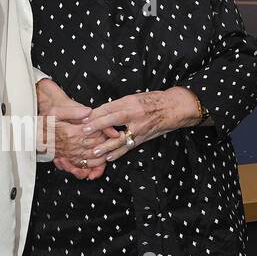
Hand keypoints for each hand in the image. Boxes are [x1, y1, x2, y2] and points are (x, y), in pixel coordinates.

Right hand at [36, 78, 113, 176]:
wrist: (33, 135)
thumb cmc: (45, 122)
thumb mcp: (56, 111)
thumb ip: (73, 111)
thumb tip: (88, 111)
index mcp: (71, 132)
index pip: (94, 132)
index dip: (106, 131)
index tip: (115, 130)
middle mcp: (72, 145)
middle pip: (97, 146)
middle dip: (108, 144)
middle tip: (119, 141)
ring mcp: (71, 155)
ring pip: (93, 158)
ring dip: (104, 156)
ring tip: (113, 151)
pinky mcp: (69, 160)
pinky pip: (84, 166)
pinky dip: (94, 166)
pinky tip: (101, 162)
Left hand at [82, 87, 201, 161]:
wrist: (173, 107)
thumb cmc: (153, 100)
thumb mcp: (134, 97)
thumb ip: (118, 105)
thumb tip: (100, 112)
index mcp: (130, 102)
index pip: (109, 107)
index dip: (96, 113)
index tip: (83, 117)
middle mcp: (134, 114)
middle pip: (112, 120)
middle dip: (97, 126)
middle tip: (84, 132)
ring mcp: (139, 127)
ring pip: (120, 138)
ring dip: (106, 146)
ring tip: (94, 152)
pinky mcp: (143, 137)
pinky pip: (129, 147)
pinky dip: (118, 153)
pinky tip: (109, 158)